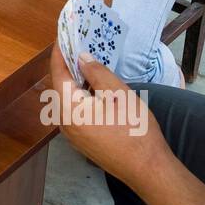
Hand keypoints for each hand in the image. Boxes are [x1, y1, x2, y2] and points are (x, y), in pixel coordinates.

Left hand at [47, 41, 173, 190]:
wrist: (147, 169)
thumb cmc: (134, 130)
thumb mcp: (119, 94)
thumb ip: (97, 73)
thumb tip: (81, 58)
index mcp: (69, 108)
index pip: (57, 72)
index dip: (59, 52)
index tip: (63, 35)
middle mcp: (63, 121)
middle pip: (60, 86)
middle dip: (67, 65)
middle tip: (78, 45)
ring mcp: (71, 133)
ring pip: (68, 99)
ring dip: (75, 81)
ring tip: (87, 61)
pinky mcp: (81, 140)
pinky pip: (75, 111)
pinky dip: (81, 96)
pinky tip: (94, 88)